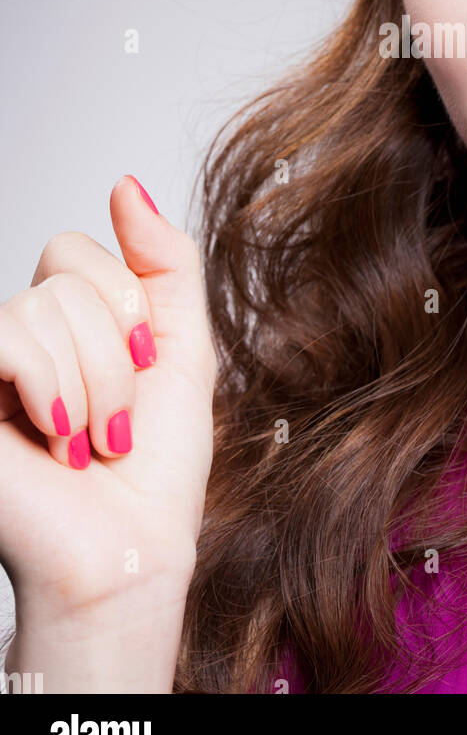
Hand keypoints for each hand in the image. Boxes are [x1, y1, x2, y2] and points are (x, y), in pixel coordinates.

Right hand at [0, 175, 215, 620]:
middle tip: (114, 418)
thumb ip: (164, 261)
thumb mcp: (182, 346)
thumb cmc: (153, 469)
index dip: (127, 303)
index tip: (141, 368)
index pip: (74, 247)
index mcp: (58, 323)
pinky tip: (57, 443)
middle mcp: (10, 340)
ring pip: (47, 304)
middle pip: (66, 271)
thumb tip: (127, 183)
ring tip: (87, 441)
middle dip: (119, 348)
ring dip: (96, 382)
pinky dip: (57, 389)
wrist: (130, 551)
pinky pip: (12, 335)